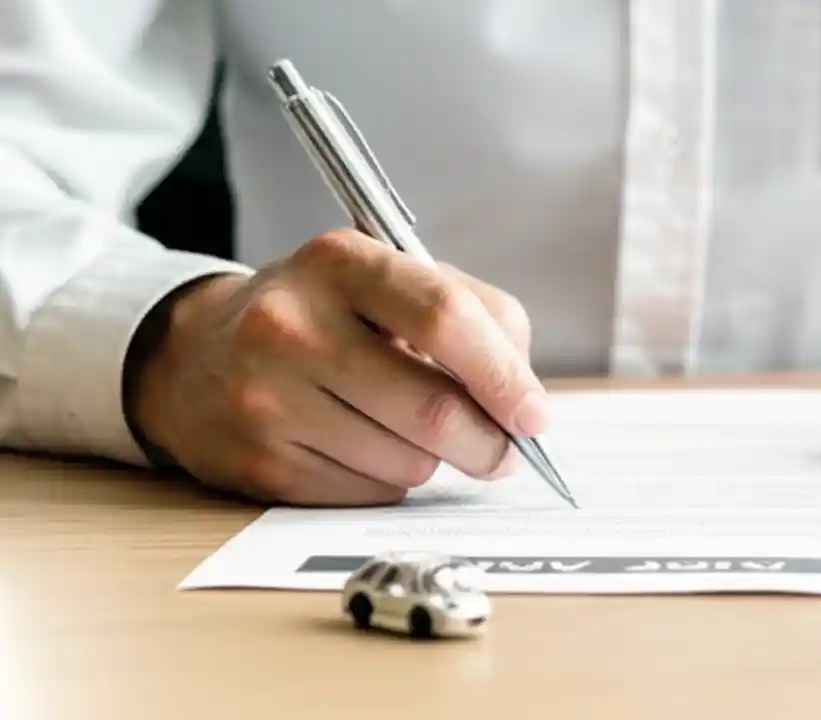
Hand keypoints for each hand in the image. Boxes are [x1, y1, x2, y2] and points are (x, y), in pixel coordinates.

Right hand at [127, 229, 545, 505]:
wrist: (195, 355)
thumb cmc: (323, 316)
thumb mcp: (391, 282)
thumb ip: (475, 317)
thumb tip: (526, 400)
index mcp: (341, 262)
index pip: (445, 318)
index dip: (504, 376)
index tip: (535, 415)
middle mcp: (293, 324)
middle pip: (432, 409)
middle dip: (488, 443)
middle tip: (503, 452)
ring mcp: (268, 396)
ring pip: (407, 461)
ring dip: (433, 459)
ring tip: (404, 427)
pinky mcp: (258, 461)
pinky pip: (368, 493)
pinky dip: (388, 479)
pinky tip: (360, 446)